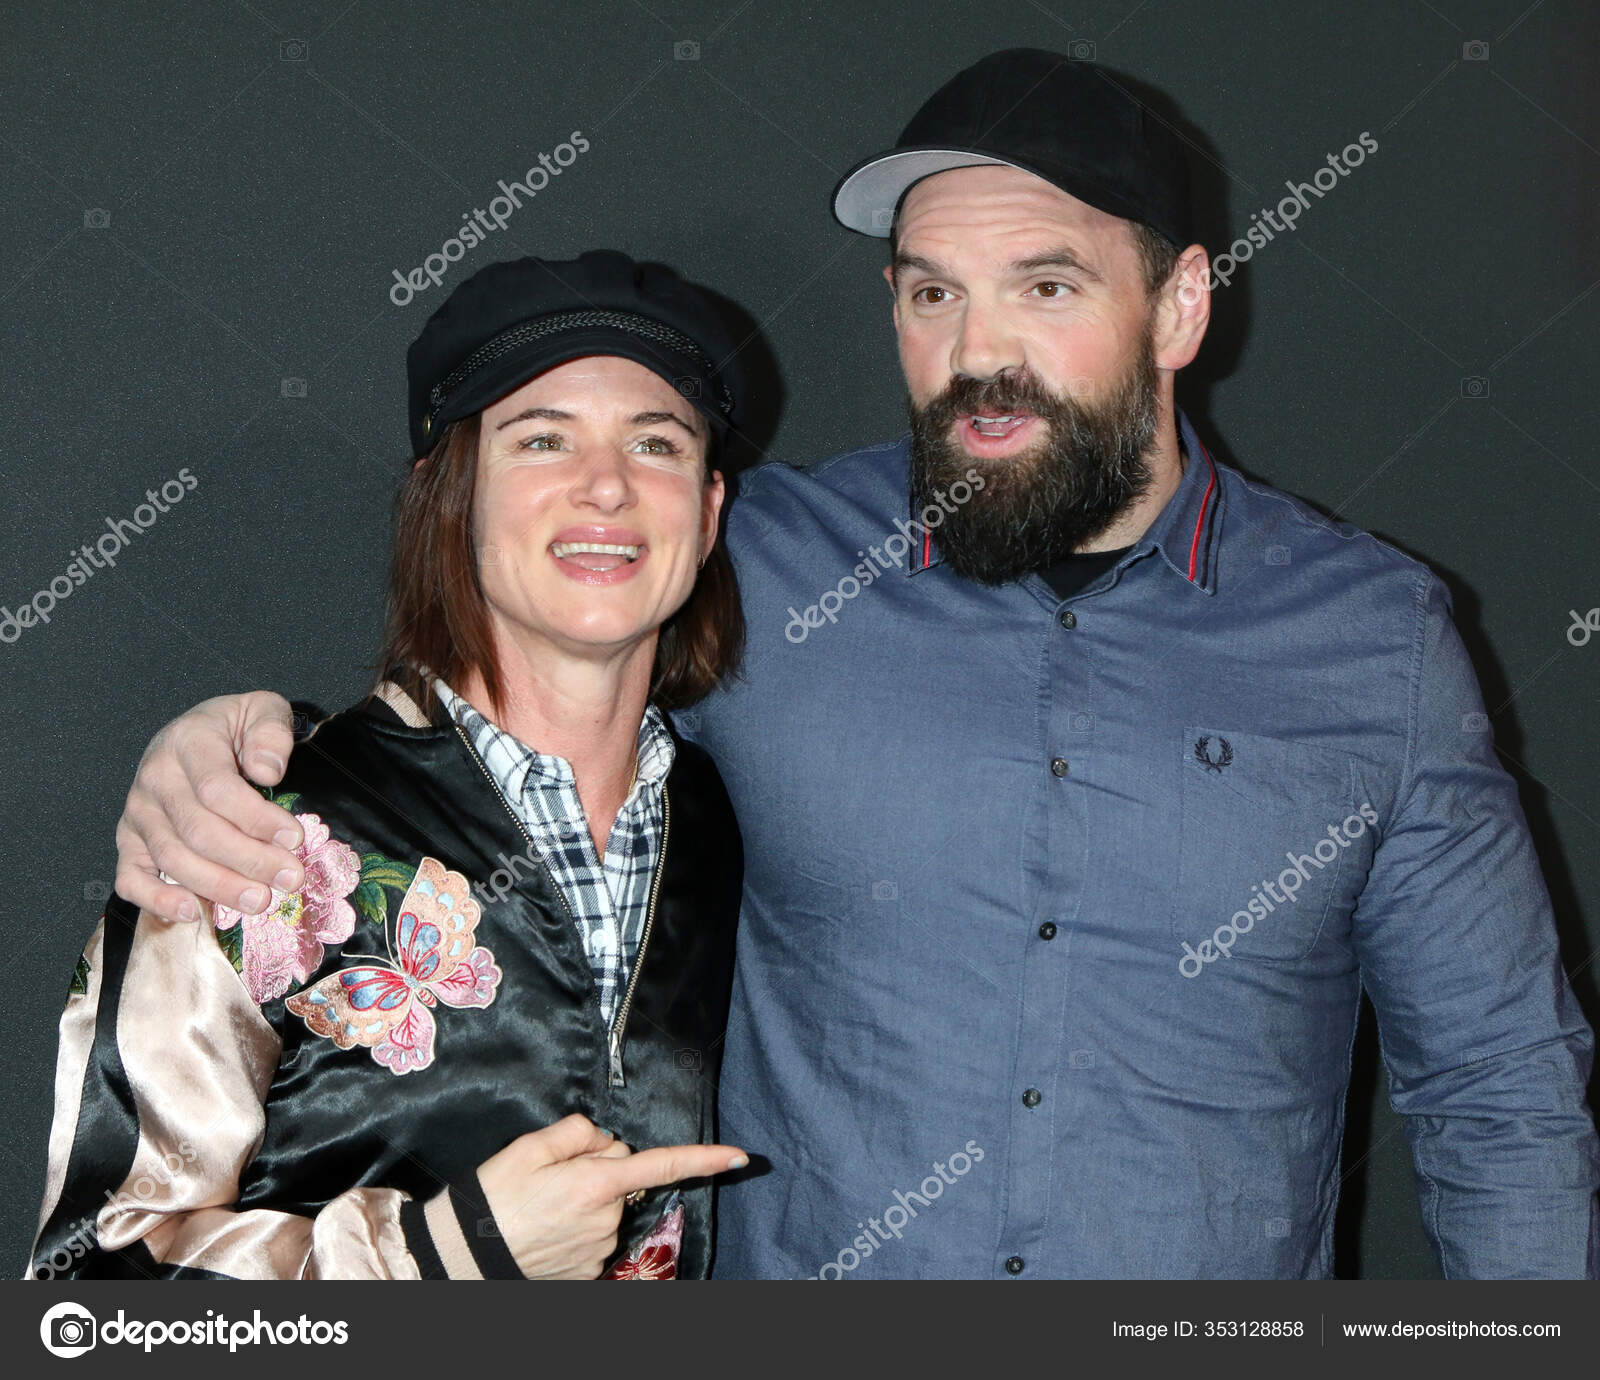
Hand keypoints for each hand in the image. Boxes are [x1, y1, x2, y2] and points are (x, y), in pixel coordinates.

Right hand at [115, 692, 304, 921]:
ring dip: (218, 886)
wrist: (196, 732)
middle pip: (198, 830)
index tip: (294, 837)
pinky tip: (191, 912)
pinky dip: (156, 899)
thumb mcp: (262, 710)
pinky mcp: (129, 841)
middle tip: (290, 877)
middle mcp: (155, 778)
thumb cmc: (235, 728)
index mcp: (188, 742)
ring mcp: (138, 812)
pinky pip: (131, 878)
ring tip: (260, 900)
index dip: (256, 818)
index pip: (217, 788)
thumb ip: (270, 732)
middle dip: (248, 859)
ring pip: (172, 858)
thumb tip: (268, 769)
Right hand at [475, 1113, 747, 1278]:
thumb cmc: (495, 1196)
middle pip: (622, 1176)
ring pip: (608, 1206)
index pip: (662, 1165)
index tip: (739, 1157)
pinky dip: (579, 1224)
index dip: (704, 1160)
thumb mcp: (530, 1146)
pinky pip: (596, 1232)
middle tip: (553, 1174)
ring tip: (544, 1203)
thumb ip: (577, 1132)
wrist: (467, 1255)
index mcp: (596, 1183)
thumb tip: (605, 1139)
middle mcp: (607, 1218)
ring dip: (588, 1198)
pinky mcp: (590, 1269)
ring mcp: (600, 1248)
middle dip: (599, 1167)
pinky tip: (549, 1225)